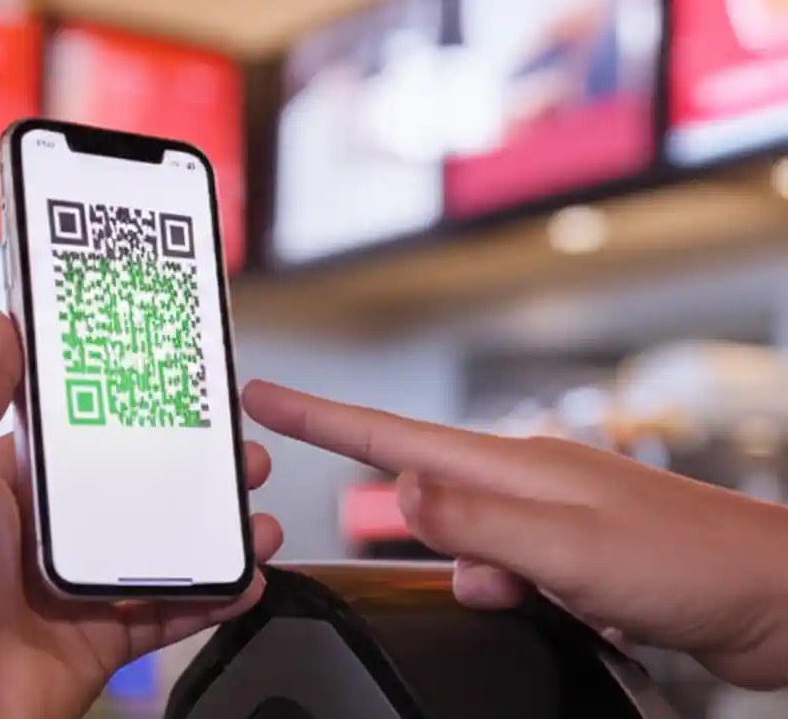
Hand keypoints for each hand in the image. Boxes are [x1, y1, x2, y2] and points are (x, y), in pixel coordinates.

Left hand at [0, 309, 282, 717]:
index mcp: (2, 478)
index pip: (73, 426)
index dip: (121, 398)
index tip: (166, 371)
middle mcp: (42, 528)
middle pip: (132, 480)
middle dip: (187, 457)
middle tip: (231, 434)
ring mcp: (76, 582)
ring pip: (163, 541)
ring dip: (213, 519)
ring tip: (254, 495)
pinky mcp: (104, 632)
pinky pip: (172, 608)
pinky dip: (215, 591)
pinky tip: (250, 570)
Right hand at [243, 380, 787, 689]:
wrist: (773, 602)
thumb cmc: (687, 566)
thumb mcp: (563, 547)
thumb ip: (474, 520)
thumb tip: (399, 488)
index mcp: (515, 466)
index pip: (393, 436)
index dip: (319, 418)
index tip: (265, 396)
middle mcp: (526, 483)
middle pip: (423, 487)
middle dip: (382, 498)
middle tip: (340, 493)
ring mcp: (550, 519)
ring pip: (465, 541)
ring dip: (467, 570)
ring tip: (526, 594)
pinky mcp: (572, 558)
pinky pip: (506, 571)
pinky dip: (507, 592)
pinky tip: (546, 606)